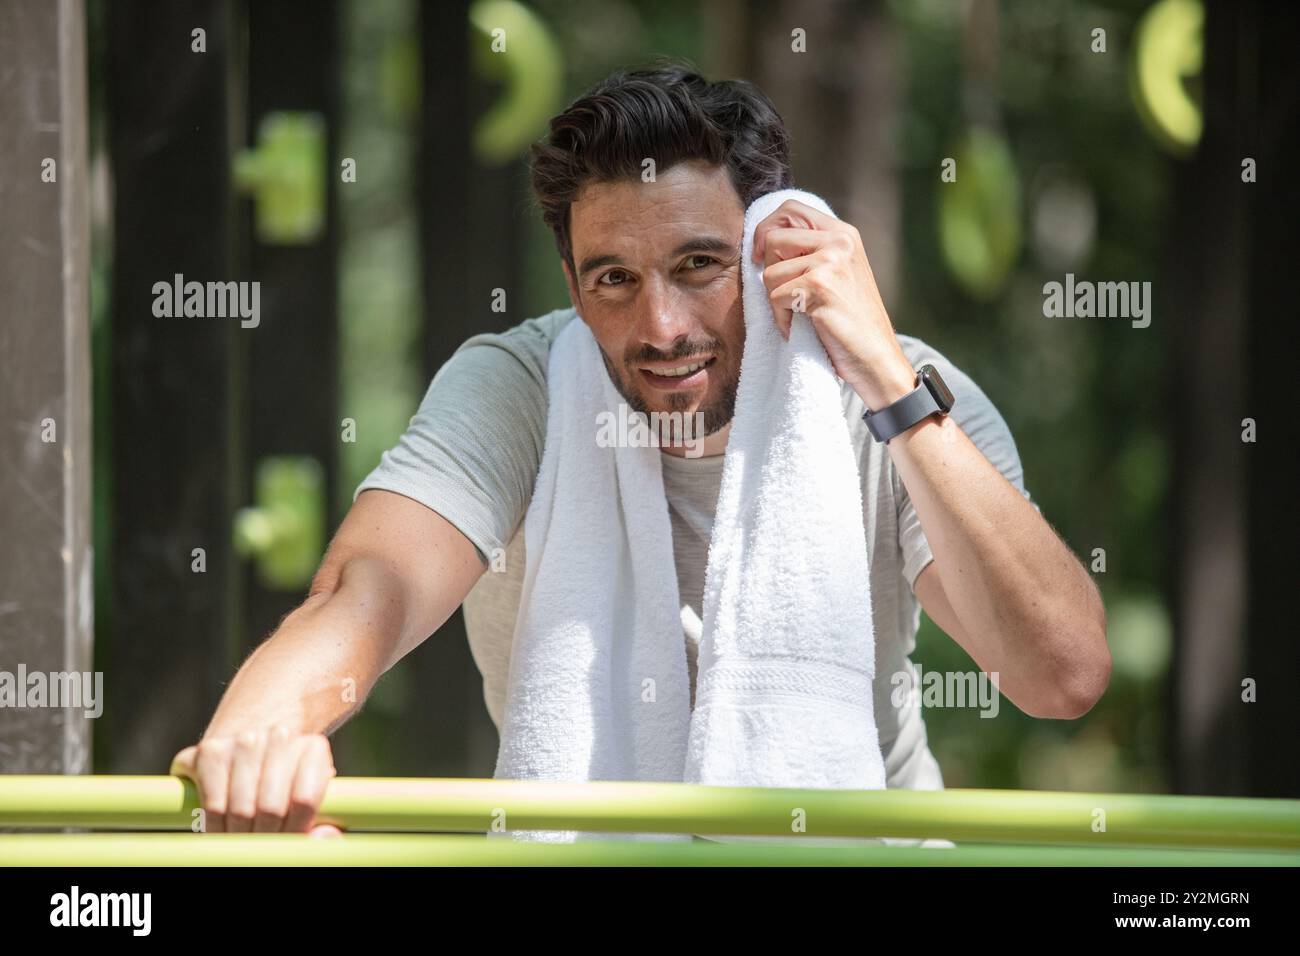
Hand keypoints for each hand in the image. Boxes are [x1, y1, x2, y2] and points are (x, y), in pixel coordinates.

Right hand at [170, 726, 341, 835]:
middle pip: (271, 808)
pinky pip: (213, 805)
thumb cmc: (285, 783)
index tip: (287, 841)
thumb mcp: (312, 796)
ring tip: (244, 838)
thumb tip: (325, 836)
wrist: (250, 751)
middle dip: (265, 836)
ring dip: (240, 834)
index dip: (294, 831)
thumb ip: (328, 818)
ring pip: (241, 809)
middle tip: (262, 845)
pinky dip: (215, 827)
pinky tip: (223, 829)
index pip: (304, 801)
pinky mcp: (210, 751)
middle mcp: (279, 736)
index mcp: (313, 747)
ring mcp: (243, 740)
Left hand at [752, 198, 915, 409]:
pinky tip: (801, 327)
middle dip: (769, 270)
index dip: (766, 228)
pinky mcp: (819, 287)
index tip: (762, 256)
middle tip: (786, 295)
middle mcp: (839, 241)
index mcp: (844, 233)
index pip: (791, 208)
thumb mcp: (839, 273)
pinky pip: (775, 297)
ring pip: (770, 273)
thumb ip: (812, 251)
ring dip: (776, 301)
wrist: (876, 358)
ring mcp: (830, 262)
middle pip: (773, 237)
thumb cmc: (852, 322)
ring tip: (799, 316)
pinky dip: (781, 318)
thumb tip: (764, 239)